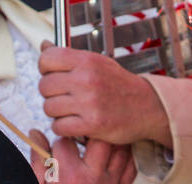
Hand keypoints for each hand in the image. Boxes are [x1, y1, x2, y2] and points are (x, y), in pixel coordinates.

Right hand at [28, 129, 135, 183]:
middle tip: (83, 136)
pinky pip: (131, 168)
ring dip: (110, 141)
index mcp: (68, 177)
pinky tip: (115, 154)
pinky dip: (126, 157)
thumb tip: (35, 132)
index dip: (60, 140)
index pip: (65, 143)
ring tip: (99, 141)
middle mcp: (92, 178)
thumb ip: (38, 160)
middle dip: (89, 133)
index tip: (58, 146)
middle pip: (99, 138)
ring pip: (120, 150)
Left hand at [37, 42, 171, 147]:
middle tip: (65, 98)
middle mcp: (86, 79)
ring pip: (49, 108)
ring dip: (57, 113)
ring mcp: (89, 102)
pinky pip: (59, 127)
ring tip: (71, 112)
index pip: (46, 59)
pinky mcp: (92, 124)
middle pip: (44, 86)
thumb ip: (70, 57)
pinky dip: (63, 128)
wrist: (147, 106)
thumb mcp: (98, 62)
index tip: (55, 76)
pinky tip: (74, 124)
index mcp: (87, 60)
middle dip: (51, 94)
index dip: (46, 70)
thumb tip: (44, 46)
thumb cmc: (120, 85)